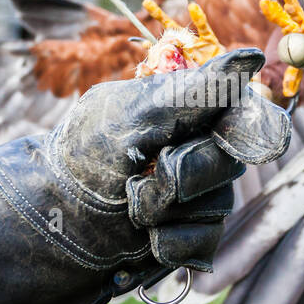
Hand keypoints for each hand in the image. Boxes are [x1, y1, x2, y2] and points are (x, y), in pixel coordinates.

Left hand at [0, 48, 290, 303]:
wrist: (51, 220)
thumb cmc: (85, 156)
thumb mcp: (134, 115)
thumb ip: (196, 92)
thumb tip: (252, 57)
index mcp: (194, 109)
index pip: (248, 111)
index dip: (246, 128)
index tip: (225, 139)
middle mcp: (203, 148)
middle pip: (233, 162)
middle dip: (184, 173)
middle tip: (142, 174)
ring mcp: (199, 195)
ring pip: (221, 207)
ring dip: (167, 211)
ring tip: (129, 207)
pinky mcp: (190, 237)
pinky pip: (206, 245)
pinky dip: (169, 246)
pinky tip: (140, 242)